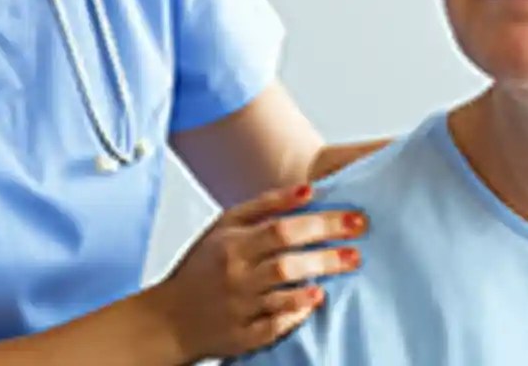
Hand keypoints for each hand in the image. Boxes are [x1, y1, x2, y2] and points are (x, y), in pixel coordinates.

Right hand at [151, 183, 367, 361]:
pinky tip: (315, 300)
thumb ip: (266, 205)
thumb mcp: (225, 226)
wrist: (169, 319)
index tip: (353, 219)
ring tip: (346, 268)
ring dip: (318, 280)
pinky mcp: (243, 337)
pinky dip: (296, 313)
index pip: (283, 229)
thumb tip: (309, 190)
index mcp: (232, 245)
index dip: (322, 222)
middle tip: (358, 248)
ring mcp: (240, 308)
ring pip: (284, 294)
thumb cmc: (201, 267)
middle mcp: (236, 276)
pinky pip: (275, 326)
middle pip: (288, 262)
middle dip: (329, 254)